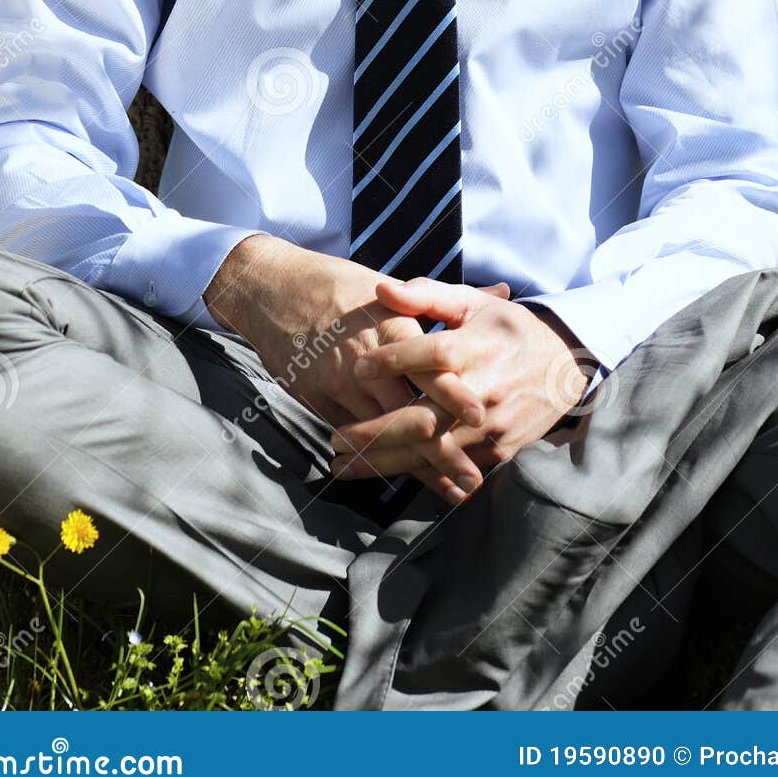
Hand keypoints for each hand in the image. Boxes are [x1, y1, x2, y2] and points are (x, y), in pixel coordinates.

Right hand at [203, 236, 503, 503]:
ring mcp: (340, 383)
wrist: (274, 288)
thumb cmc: (338, 285)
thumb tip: (503, 290)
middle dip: (443, 450)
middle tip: (473, 479)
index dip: (454, 395)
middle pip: (411, 411)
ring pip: (383, 434)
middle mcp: (368, 359)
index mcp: (391, 326)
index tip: (481, 418)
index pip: (430, 365)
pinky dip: (376, 459)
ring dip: (416, 466)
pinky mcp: (318, 399)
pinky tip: (398, 477)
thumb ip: (448, 301)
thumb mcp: (389, 286)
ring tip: (449, 491)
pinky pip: (353, 435)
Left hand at [328, 275, 589, 497]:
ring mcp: (492, 426)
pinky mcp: (499, 451)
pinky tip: (383, 473)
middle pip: (424, 418)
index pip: (432, 354)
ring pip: (432, 452)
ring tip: (344, 464)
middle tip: (334, 438)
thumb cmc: (506, 329)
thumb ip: (424, 296)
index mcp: (478, 347)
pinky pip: (452, 469)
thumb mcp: (470, 302)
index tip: (357, 365)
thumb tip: (380, 289)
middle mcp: (484, 390)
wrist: (565, 365)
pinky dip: (416, 474)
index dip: (394, 359)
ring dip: (385, 462)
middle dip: (374, 432)